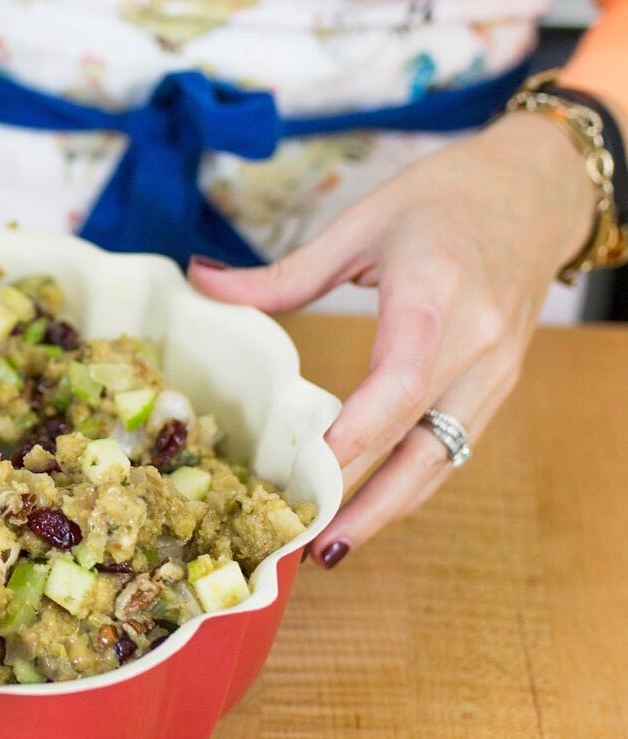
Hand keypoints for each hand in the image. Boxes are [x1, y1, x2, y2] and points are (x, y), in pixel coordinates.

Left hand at [189, 112, 595, 564]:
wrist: (535, 191)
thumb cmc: (444, 198)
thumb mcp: (358, 224)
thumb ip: (281, 273)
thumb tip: (202, 282)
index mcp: (436, 294)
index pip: (399, 380)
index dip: (357, 433)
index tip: (310, 472)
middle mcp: (477, 343)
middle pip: (422, 441)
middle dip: (365, 500)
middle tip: (310, 545)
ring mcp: (497, 371)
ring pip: (444, 459)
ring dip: (389, 509)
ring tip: (332, 547)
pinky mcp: (500, 385)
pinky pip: (454, 447)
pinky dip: (412, 484)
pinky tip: (369, 509)